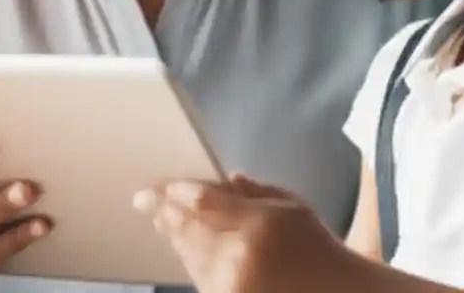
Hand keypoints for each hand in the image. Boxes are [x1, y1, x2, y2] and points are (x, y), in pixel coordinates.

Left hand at [133, 174, 356, 292]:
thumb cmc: (317, 249)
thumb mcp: (292, 207)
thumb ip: (255, 192)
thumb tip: (224, 180)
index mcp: (257, 225)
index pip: (201, 203)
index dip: (173, 193)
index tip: (154, 188)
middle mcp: (237, 258)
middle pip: (185, 229)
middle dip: (164, 212)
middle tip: (147, 200)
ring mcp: (229, 286)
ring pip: (186, 254)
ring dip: (173, 234)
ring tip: (163, 217)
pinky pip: (196, 275)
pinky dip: (188, 257)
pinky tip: (185, 244)